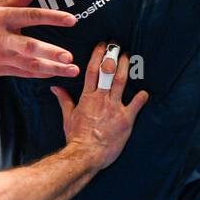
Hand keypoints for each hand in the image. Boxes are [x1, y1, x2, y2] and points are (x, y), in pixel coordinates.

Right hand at [0, 0, 78, 78]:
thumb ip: (14, 0)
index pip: (30, 16)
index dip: (52, 18)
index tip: (72, 20)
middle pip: (29, 46)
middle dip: (51, 53)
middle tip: (70, 57)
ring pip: (28, 65)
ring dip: (51, 68)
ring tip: (71, 70)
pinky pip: (20, 72)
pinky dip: (37, 73)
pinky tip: (53, 72)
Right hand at [52, 43, 149, 169]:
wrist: (86, 155)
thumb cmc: (76, 138)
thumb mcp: (67, 117)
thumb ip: (64, 100)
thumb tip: (55, 88)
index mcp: (87, 97)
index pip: (92, 70)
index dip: (97, 55)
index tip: (102, 45)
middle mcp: (101, 98)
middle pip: (108, 71)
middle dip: (113, 56)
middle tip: (117, 46)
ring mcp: (114, 108)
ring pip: (121, 81)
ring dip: (125, 67)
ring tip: (128, 57)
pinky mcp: (126, 119)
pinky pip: (136, 104)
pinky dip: (142, 97)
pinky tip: (145, 92)